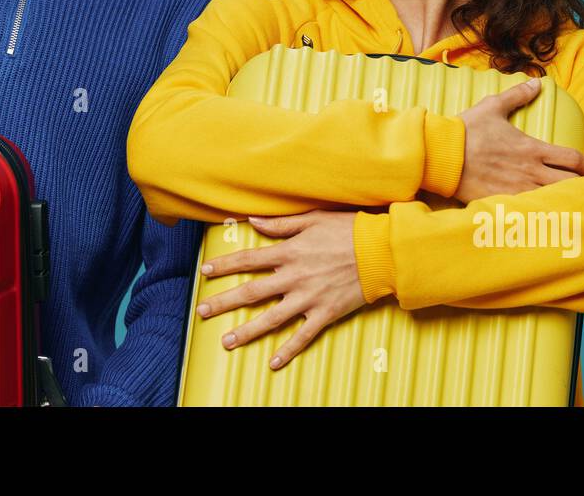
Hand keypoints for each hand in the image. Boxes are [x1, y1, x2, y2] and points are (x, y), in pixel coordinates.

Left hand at [196, 210, 365, 369]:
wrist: (382, 252)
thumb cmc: (349, 230)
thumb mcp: (313, 219)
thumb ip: (281, 224)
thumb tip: (252, 221)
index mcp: (289, 252)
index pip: (248, 259)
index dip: (224, 265)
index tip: (204, 271)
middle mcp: (294, 277)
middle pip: (251, 292)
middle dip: (224, 302)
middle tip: (201, 311)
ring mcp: (309, 298)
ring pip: (271, 318)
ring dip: (246, 332)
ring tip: (226, 342)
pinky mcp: (325, 313)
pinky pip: (303, 336)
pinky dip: (288, 350)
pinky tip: (273, 363)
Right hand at [455, 77, 583, 201]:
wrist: (442, 154)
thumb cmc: (467, 130)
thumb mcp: (492, 106)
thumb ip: (517, 95)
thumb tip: (537, 83)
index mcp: (532, 148)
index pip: (573, 159)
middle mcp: (530, 171)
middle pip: (571, 184)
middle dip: (581, 185)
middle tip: (581, 186)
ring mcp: (518, 189)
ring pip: (554, 200)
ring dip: (563, 199)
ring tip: (565, 200)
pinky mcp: (503, 202)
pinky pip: (531, 211)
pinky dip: (540, 210)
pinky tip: (540, 211)